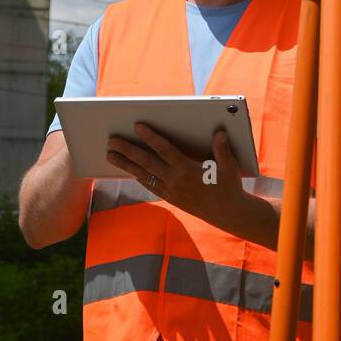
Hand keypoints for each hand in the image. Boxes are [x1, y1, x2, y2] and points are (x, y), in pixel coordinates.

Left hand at [106, 122, 244, 222]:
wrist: (228, 213)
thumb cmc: (229, 187)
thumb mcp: (229, 166)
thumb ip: (222, 149)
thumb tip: (219, 132)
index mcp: (187, 170)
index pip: (164, 150)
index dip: (150, 137)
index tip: (137, 127)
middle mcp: (175, 181)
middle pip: (146, 162)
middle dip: (127, 151)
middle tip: (111, 142)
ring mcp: (171, 191)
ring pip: (143, 175)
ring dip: (126, 165)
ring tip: (110, 156)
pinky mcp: (171, 198)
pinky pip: (150, 186)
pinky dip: (138, 177)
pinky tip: (130, 171)